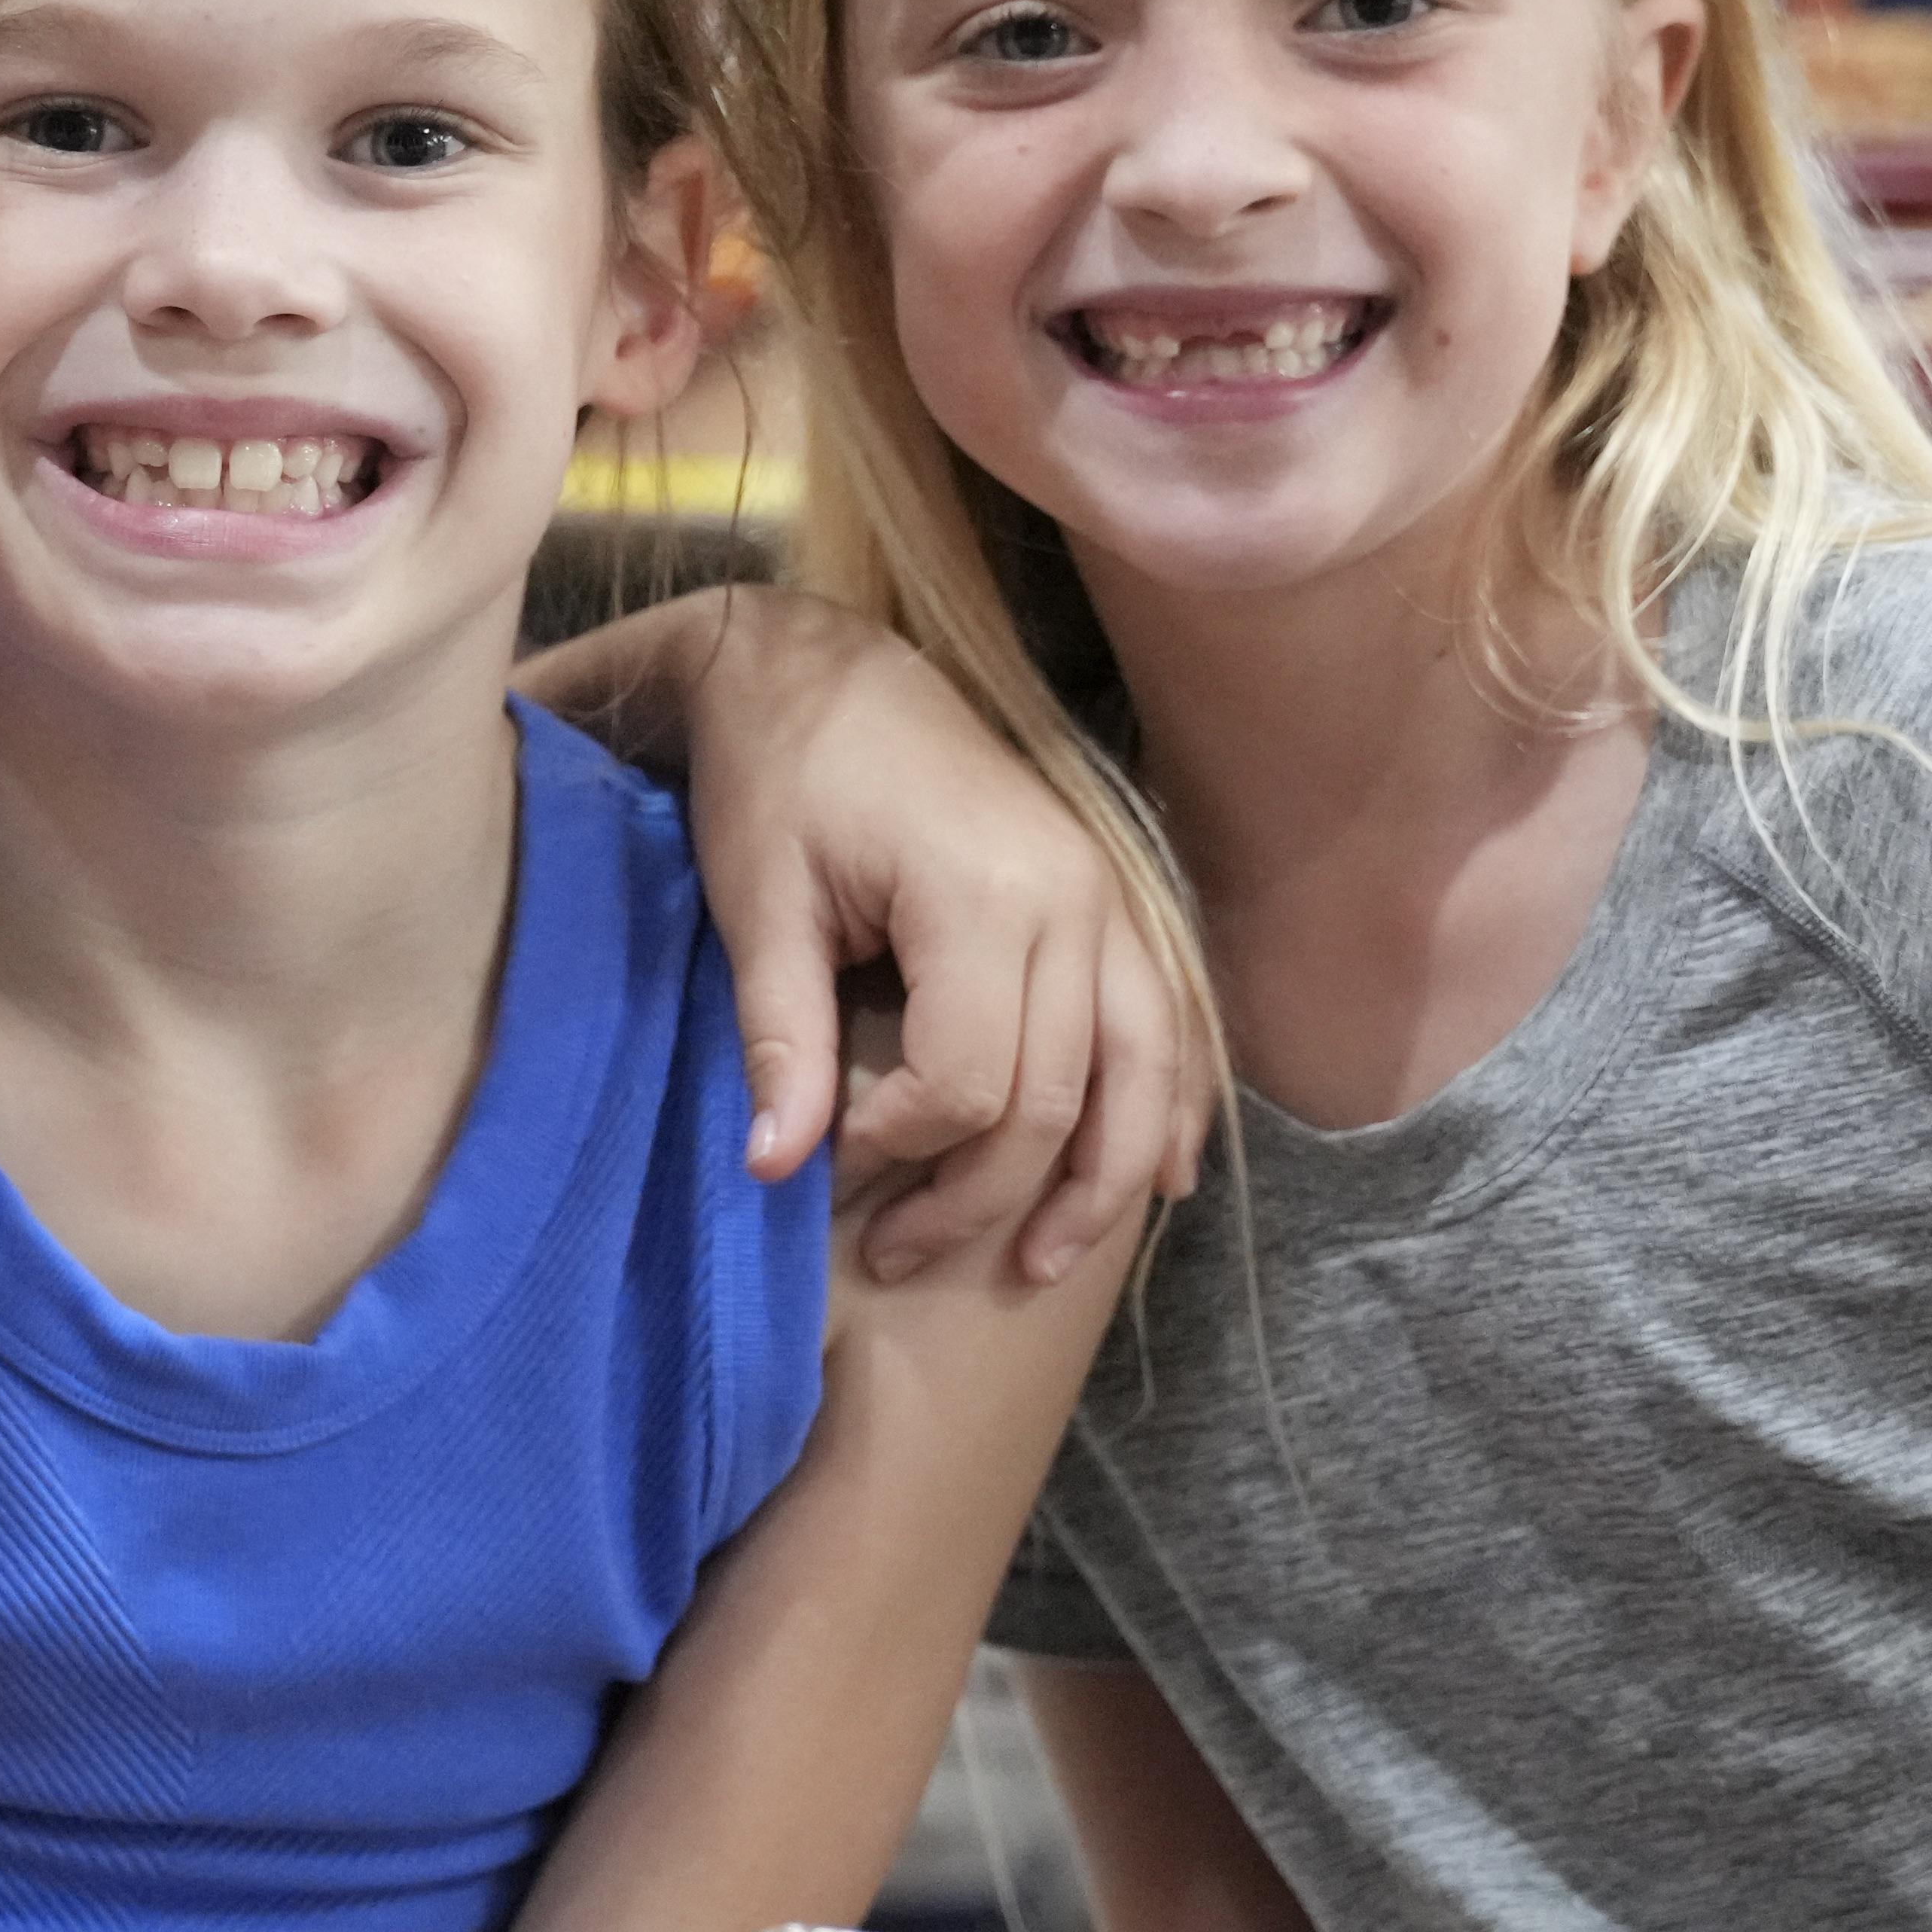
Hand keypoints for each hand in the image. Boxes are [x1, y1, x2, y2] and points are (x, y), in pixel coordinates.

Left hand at [653, 588, 1205, 1287]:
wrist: (819, 666)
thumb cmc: (776, 777)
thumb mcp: (759, 904)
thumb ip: (780, 1039)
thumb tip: (774, 1169)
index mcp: (986, 894)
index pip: (966, 1084)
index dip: (895, 1151)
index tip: (821, 1162)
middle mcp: (1077, 898)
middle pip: (1058, 1100)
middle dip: (978, 1196)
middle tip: (892, 1254)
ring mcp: (1113, 894)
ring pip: (1146, 1074)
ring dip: (1100, 1185)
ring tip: (1036, 1265)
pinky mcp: (1117, 895)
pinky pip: (1172, 1023)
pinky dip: (1167, 1108)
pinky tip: (1154, 1180)